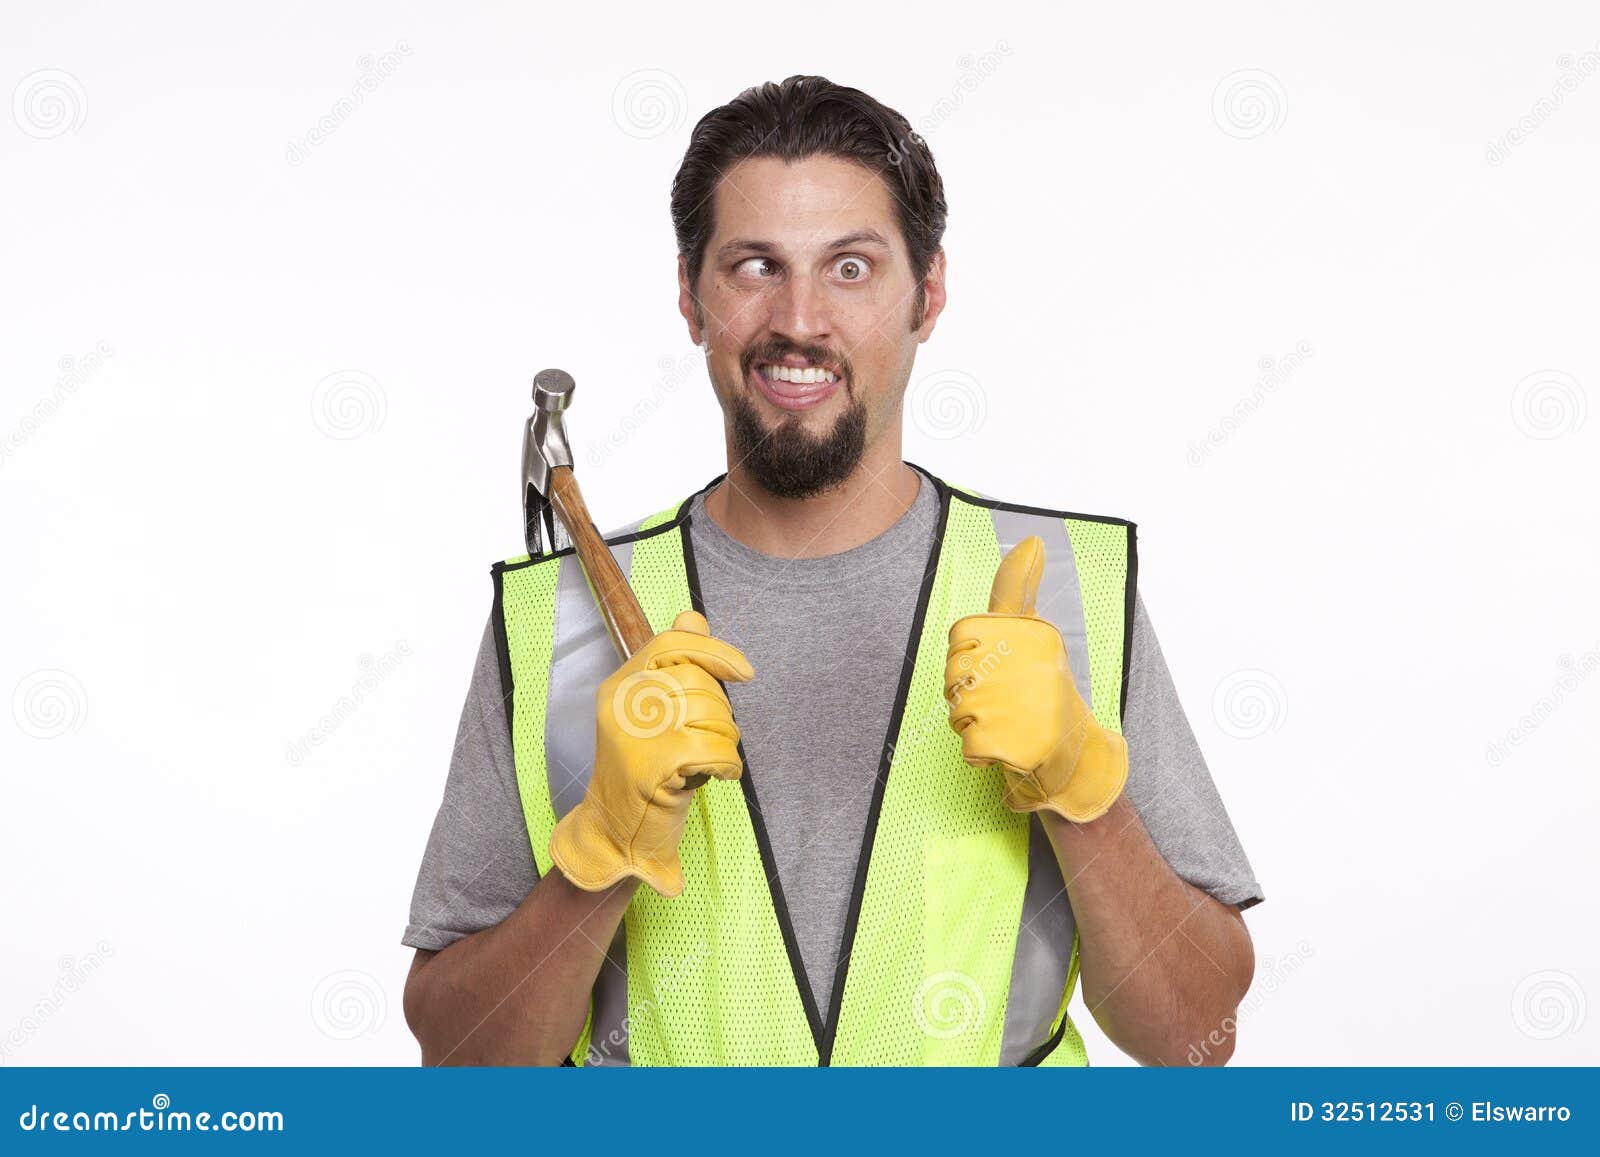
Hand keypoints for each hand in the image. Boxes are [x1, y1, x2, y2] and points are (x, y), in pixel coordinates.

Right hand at [549, 609, 753, 895]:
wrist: (616, 834)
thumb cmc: (643, 773)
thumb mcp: (652, 713)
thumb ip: (672, 665)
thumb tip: (692, 617)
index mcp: (619, 684)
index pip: (671, 644)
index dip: (715, 651)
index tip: (744, 672)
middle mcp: (621, 702)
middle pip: (698, 681)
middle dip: (720, 712)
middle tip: (711, 741)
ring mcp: (635, 732)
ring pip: (711, 714)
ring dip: (725, 740)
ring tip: (710, 761)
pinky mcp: (654, 763)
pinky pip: (716, 748)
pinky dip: (728, 764)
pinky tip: (718, 776)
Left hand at [944, 536, 1127, 822]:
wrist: (1076, 756)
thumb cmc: (1043, 689)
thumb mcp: (1033, 631)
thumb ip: (1018, 586)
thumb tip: (1032, 539)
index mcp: (1033, 633)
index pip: (959, 637)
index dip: (967, 657)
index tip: (998, 668)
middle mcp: (1031, 664)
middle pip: (952, 674)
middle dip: (967, 693)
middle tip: (1005, 703)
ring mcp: (1022, 703)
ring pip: (956, 710)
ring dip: (972, 724)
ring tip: (1008, 724)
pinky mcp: (1014, 742)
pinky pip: (967, 745)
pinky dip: (980, 754)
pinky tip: (1008, 749)